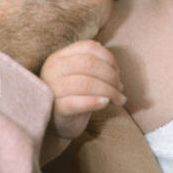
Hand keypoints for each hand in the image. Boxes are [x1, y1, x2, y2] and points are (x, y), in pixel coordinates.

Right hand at [38, 40, 125, 163]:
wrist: (56, 125)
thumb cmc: (73, 97)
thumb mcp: (82, 76)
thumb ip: (96, 67)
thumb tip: (116, 70)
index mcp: (59, 57)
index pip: (88, 47)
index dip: (108, 57)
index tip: (118, 72)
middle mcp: (52, 70)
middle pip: (88, 64)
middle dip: (111, 75)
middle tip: (120, 88)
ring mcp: (52, 89)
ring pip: (85, 83)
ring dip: (109, 91)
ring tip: (119, 100)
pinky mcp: (55, 109)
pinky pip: (76, 103)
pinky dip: (95, 102)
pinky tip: (105, 103)